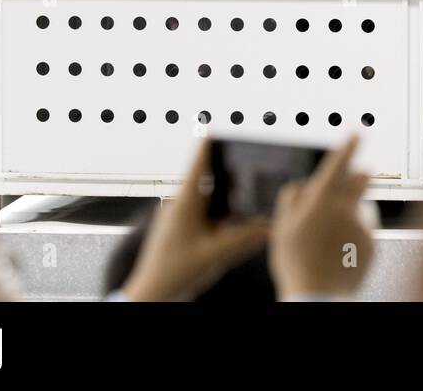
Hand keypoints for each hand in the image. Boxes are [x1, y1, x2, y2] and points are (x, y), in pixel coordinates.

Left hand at [122, 141, 269, 300]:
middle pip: (208, 177)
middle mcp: (180, 205)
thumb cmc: (171, 274)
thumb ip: (245, 239)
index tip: (220, 126)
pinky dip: (220, 212)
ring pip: (208, 197)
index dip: (210, 142)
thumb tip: (270, 226)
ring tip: (245, 196)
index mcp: (185, 202)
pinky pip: (205, 213)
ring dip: (225, 196)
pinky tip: (232, 223)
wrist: (152, 295)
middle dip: (228, 172)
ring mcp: (179, 217)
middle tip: (248, 165)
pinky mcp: (182, 230)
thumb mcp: (215, 254)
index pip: (199, 161)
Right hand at [269, 136, 371, 298]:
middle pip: (362, 179)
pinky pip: (367, 229)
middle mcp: (345, 208)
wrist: (317, 296)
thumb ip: (291, 199)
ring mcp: (361, 225)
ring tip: (332, 237)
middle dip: (358, 176)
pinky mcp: (373, 242)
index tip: (357, 131)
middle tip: (350, 185)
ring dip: (353, 211)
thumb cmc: (297, 264)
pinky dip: (357, 233)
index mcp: (321, 201)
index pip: (338, 163)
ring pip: (363, 206)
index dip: (348, 144)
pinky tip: (342, 248)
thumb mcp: (281, 227)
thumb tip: (302, 185)